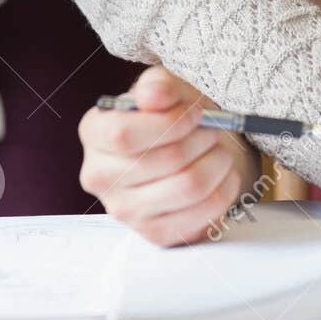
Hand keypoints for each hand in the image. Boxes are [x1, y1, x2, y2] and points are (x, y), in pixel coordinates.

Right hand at [78, 65, 262, 245]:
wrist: (187, 149)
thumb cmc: (171, 117)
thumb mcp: (164, 88)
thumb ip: (157, 86)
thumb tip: (154, 96)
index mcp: (95, 133)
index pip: (124, 134)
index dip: (170, 122)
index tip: (195, 114)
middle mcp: (100, 176)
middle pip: (167, 160)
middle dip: (203, 138)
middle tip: (213, 129)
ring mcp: (126, 211)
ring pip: (190, 185)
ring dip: (218, 161)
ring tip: (218, 149)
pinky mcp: (155, 233)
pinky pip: (204, 212)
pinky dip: (225, 187)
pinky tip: (221, 174)